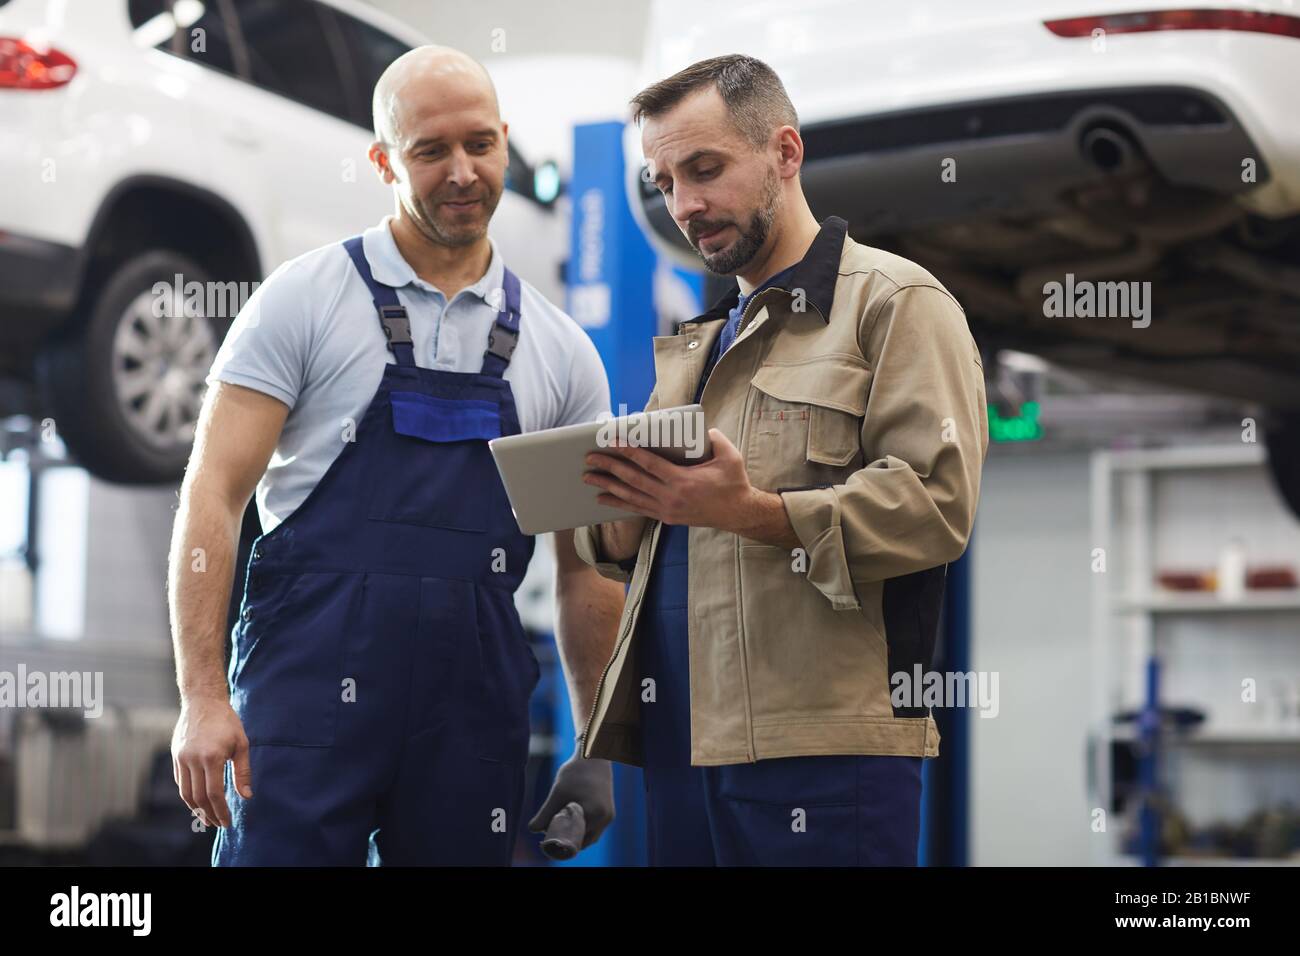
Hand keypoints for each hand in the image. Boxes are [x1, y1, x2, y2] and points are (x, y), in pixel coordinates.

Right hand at [171, 695, 250, 828]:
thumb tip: (246, 796)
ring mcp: (181, 758)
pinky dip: (188, 795)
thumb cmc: (226, 722)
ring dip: (196, 809)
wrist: (203, 702)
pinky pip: (180, 782)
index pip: (214, 793)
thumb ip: (243, 772)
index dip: (221, 811)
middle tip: (218, 823)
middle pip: (198, 797)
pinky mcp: (175, 756)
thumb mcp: (241, 744)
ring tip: (207, 817)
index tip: (227, 822)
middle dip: (209, 814)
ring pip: (185, 793)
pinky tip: (198, 800)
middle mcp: (193, 760)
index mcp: (212, 757)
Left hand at [528, 749, 613, 850]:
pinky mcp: (609, 812)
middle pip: (583, 841)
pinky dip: (582, 828)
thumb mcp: (558, 793)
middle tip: (549, 832)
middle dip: (566, 839)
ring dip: (575, 834)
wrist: (593, 756)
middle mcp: (604, 819)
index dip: (559, 841)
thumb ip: (545, 814)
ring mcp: (608, 817)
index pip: (574, 839)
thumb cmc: (575, 772)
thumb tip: (532, 830)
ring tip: (558, 825)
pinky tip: (569, 821)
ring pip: (589, 836)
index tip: (545, 840)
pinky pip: (594, 828)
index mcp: (594, 814)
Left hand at [583, 428, 758, 531]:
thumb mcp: (729, 456)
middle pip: (633, 480)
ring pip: (630, 497)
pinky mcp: (666, 517)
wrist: (739, 513)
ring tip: (589, 478)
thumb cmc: (734, 482)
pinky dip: (619, 503)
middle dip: (609, 467)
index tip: (611, 441)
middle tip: (589, 458)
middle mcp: (671, 497)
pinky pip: (637, 509)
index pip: (648, 463)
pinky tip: (603, 498)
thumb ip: (714, 438)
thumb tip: (699, 427)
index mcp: (683, 481)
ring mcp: (666, 510)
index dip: (628, 451)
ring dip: (607, 487)